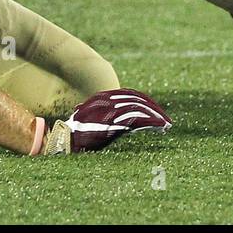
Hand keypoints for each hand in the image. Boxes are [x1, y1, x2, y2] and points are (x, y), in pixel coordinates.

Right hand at [43, 89, 170, 154]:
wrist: (66, 138)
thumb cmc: (76, 131)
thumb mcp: (89, 117)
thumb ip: (100, 114)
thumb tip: (106, 117)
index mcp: (104, 97)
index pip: (130, 95)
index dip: (145, 102)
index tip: (156, 112)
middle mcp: (109, 100)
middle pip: (138, 100)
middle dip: (154, 109)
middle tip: (166, 120)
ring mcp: (112, 110)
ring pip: (141, 109)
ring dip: (156, 117)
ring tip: (167, 125)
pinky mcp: (116, 122)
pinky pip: (139, 120)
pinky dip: (153, 123)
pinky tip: (161, 128)